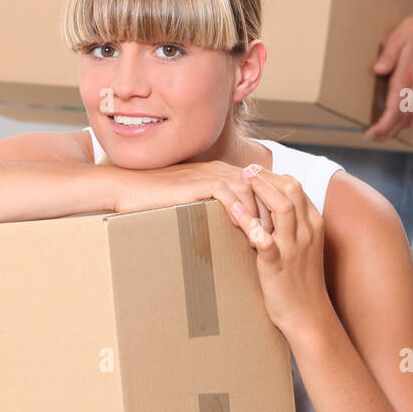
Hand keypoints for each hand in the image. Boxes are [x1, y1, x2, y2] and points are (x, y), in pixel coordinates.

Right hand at [107, 158, 270, 225]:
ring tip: (271, 241)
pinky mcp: (199, 183)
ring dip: (263, 216)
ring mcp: (210, 174)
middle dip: (276, 212)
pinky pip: (231, 196)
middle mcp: (220, 170)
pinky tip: (250, 234)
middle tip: (285, 238)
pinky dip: (244, 215)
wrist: (127, 188)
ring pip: (252, 191)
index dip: (274, 207)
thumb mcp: (189, 201)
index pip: (260, 185)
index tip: (284, 231)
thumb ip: (209, 207)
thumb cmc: (154, 199)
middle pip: (262, 186)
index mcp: (221, 173)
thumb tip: (224, 228)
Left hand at [229, 165, 330, 337]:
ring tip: (241, 180)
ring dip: (261, 190)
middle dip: (267, 177)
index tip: (257, 171)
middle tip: (246, 169)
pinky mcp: (277, 265)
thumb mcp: (303, 247)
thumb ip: (292, 226)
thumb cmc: (301, 281)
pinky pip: (264, 239)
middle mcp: (307, 232)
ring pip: (282, 209)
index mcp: (314, 225)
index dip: (275, 176)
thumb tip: (270, 207)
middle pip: (291, 191)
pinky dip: (249, 223)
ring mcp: (294, 248)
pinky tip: (234, 211)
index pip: (297, 189)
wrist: (308, 316)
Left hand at [365, 0, 412, 140]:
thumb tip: (377, 69)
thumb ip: (388, 56)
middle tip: (373, 138)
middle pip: (402, 119)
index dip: (382, 126)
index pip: (393, 111)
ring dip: (400, 128)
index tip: (371, 133)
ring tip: (387, 134)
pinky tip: (411, 122)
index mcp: (408, 77)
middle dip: (387, 132)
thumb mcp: (398, 38)